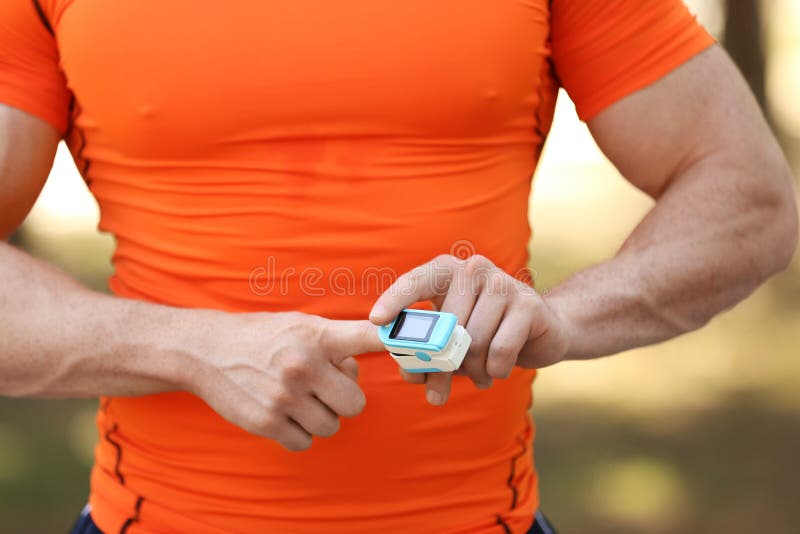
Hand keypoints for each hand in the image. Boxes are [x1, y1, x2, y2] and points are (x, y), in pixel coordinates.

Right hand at [180, 311, 382, 450]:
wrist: (205, 350)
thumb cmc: (262, 336)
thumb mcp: (301, 325)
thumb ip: (335, 343)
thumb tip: (363, 368)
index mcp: (317, 337)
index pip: (368, 337)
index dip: (397, 342)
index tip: (419, 344)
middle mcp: (303, 366)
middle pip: (356, 403)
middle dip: (343, 400)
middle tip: (323, 388)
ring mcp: (284, 397)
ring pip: (331, 426)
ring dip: (320, 417)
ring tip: (297, 398)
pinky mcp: (267, 423)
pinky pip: (305, 443)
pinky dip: (297, 433)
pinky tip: (282, 413)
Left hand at [369, 254, 569, 405]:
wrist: (541, 329)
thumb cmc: (485, 333)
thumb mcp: (449, 342)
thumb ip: (425, 355)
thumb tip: (409, 372)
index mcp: (447, 271)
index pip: (415, 281)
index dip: (395, 300)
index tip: (376, 320)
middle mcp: (473, 270)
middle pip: (444, 328)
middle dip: (439, 367)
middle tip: (437, 393)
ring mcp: (503, 283)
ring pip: (472, 342)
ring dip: (472, 371)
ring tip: (478, 376)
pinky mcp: (528, 305)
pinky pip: (499, 351)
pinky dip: (495, 370)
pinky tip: (497, 370)